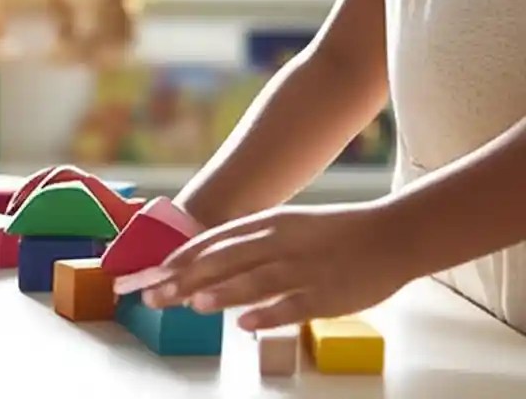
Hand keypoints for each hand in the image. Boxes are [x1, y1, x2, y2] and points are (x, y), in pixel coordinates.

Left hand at [138, 202, 414, 330]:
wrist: (393, 235)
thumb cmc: (335, 233)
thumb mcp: (288, 225)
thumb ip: (251, 242)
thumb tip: (209, 263)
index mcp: (271, 223)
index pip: (217, 238)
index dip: (184, 255)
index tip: (155, 271)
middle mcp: (282, 242)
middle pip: (226, 260)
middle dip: (186, 278)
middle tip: (155, 295)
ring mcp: (305, 268)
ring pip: (257, 280)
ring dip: (222, 291)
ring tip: (192, 303)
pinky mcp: (328, 293)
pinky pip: (294, 305)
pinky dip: (268, 315)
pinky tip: (245, 325)